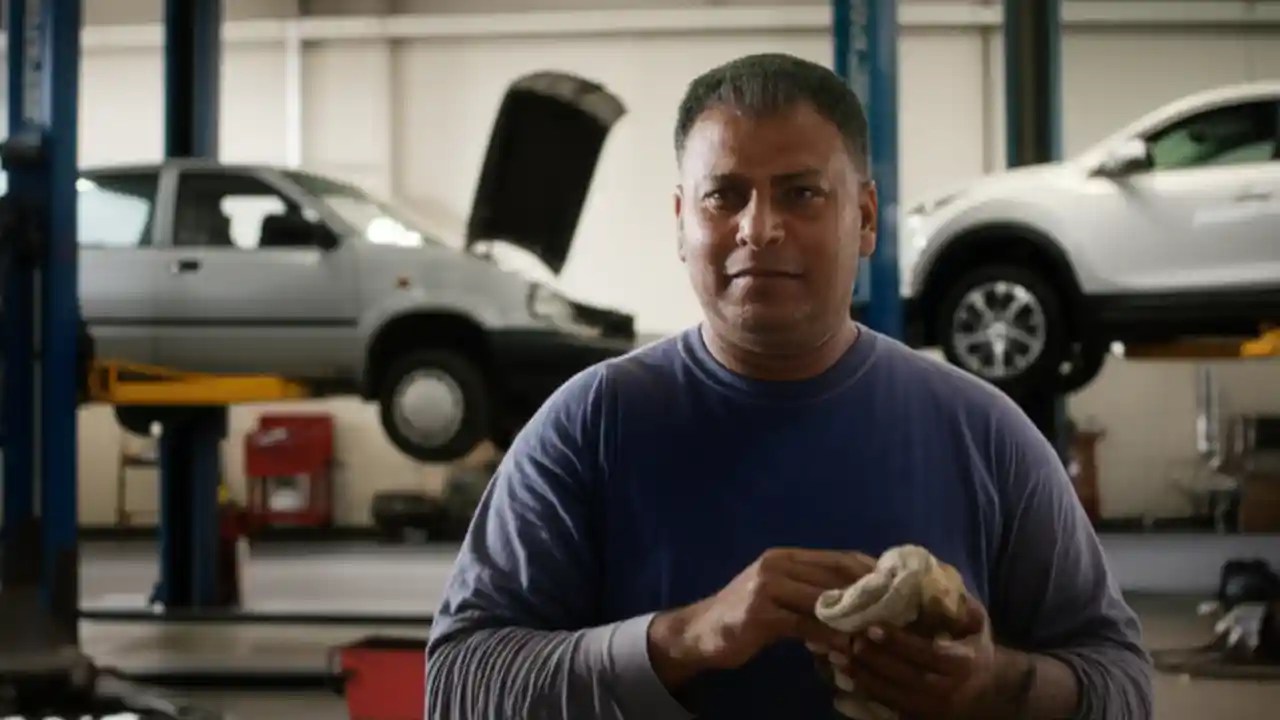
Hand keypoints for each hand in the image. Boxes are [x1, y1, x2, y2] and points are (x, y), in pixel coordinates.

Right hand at [648, 547, 873, 689]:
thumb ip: (811, 593)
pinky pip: (805, 625)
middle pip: (835, 575)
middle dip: (869, 595)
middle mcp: (777, 565)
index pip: (838, 558)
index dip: (871, 571)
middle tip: (895, 615)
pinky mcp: (761, 614)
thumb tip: (857, 602)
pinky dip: (828, 638)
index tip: (897, 590)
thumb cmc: (744, 616)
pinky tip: (843, 651)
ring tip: (875, 634)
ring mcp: (767, 587)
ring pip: (824, 600)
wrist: (699, 632)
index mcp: (785, 556)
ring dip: (852, 619)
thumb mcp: (780, 595)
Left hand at [831, 597, 1015, 718]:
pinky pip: (889, 710)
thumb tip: (926, 578)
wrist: (987, 687)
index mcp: (964, 663)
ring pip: (895, 697)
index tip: (872, 627)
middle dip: (875, 660)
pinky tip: (845, 677)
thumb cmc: (974, 643)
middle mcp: (949, 690)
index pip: (929, 654)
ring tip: (838, 657)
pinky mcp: (920, 718)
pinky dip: (865, 694)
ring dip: (864, 677)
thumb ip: (956, 603)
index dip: (900, 642)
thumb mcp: (975, 621)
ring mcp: (933, 709)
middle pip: (908, 678)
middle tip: (848, 641)